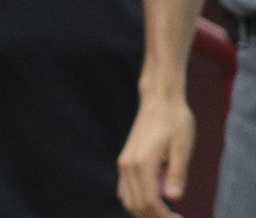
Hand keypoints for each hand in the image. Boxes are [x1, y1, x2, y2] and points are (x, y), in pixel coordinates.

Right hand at [117, 93, 196, 216]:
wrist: (159, 101)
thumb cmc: (175, 122)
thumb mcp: (182, 148)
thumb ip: (177, 175)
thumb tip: (174, 198)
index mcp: (142, 163)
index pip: (149, 201)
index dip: (163, 217)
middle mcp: (128, 165)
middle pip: (135, 204)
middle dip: (153, 217)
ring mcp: (124, 163)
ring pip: (127, 199)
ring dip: (144, 211)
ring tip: (166, 213)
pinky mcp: (126, 161)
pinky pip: (125, 189)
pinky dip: (137, 201)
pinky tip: (156, 200)